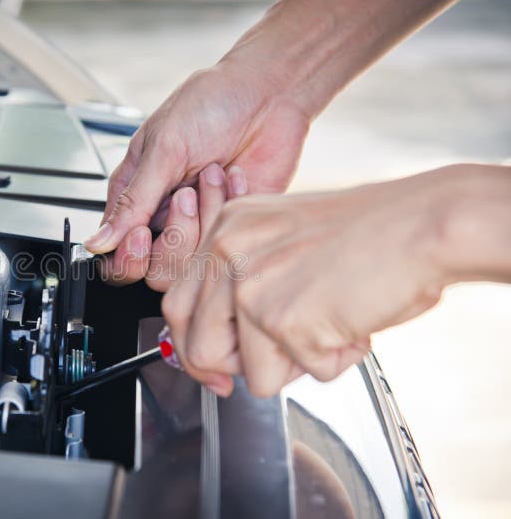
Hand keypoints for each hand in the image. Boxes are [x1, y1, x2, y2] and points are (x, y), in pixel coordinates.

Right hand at [86, 62, 310, 289]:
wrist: (268, 92)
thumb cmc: (210, 105)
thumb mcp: (163, 148)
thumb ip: (132, 202)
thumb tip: (96, 244)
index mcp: (135, 199)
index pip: (116, 259)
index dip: (127, 259)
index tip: (142, 234)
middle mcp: (165, 218)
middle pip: (155, 272)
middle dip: (174, 238)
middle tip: (185, 196)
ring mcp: (202, 225)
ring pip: (194, 264)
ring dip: (206, 216)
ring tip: (212, 173)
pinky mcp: (235, 225)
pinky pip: (230, 244)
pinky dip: (232, 206)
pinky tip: (235, 176)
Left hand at [161, 166, 481, 397]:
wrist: (422, 224)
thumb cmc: (370, 236)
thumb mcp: (285, 242)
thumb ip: (246, 284)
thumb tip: (226, 351)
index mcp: (226, 228)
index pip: (177, 304)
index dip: (194, 347)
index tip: (217, 369)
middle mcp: (228, 251)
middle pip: (196, 346)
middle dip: (233, 370)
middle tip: (275, 364)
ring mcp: (249, 284)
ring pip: (247, 372)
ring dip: (293, 364)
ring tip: (330, 326)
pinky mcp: (280, 318)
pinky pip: (297, 375)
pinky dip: (333, 361)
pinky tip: (351, 324)